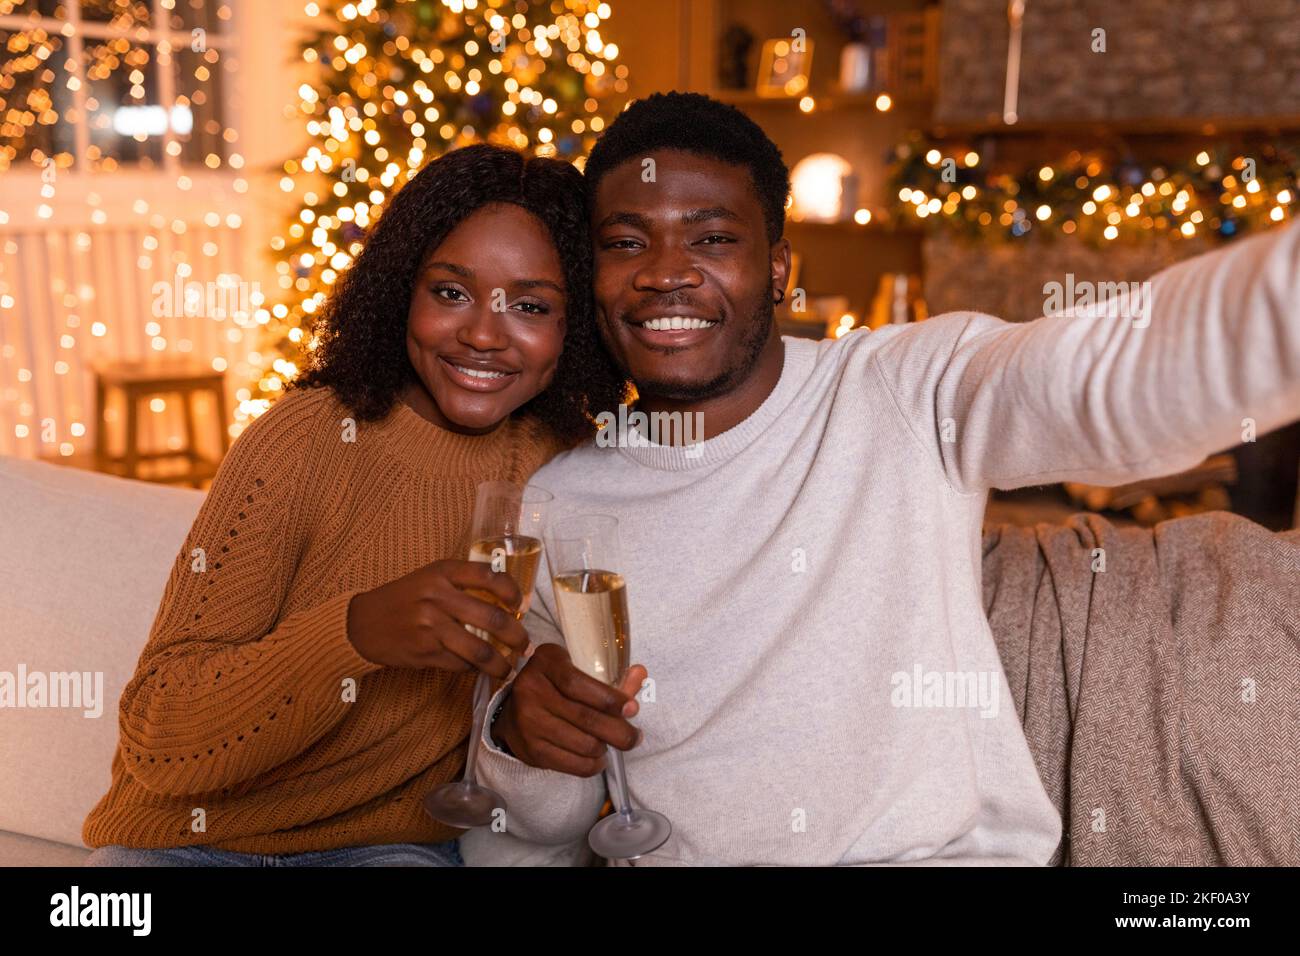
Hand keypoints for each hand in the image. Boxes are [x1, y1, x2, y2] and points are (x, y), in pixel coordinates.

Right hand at [345, 559, 527, 678]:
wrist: (362, 624)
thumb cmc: (403, 599)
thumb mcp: (429, 579)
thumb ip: (462, 585)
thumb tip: (506, 604)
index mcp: (442, 572)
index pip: (489, 576)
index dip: (512, 592)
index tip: (520, 606)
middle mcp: (438, 597)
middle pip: (493, 619)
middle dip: (517, 636)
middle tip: (525, 645)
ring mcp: (431, 626)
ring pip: (480, 650)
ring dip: (501, 663)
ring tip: (509, 668)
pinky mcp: (425, 652)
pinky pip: (460, 664)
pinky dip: (474, 669)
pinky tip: (478, 669)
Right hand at [490, 642, 647, 776]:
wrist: (512, 713)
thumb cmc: (554, 686)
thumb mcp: (575, 670)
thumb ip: (609, 676)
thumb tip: (640, 674)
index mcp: (545, 662)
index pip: (577, 685)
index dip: (609, 699)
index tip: (632, 708)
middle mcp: (531, 690)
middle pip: (585, 718)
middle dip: (619, 731)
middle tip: (636, 736)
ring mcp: (529, 722)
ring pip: (583, 744)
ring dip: (606, 748)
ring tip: (613, 743)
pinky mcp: (532, 749)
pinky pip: (573, 764)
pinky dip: (593, 764)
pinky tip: (598, 757)